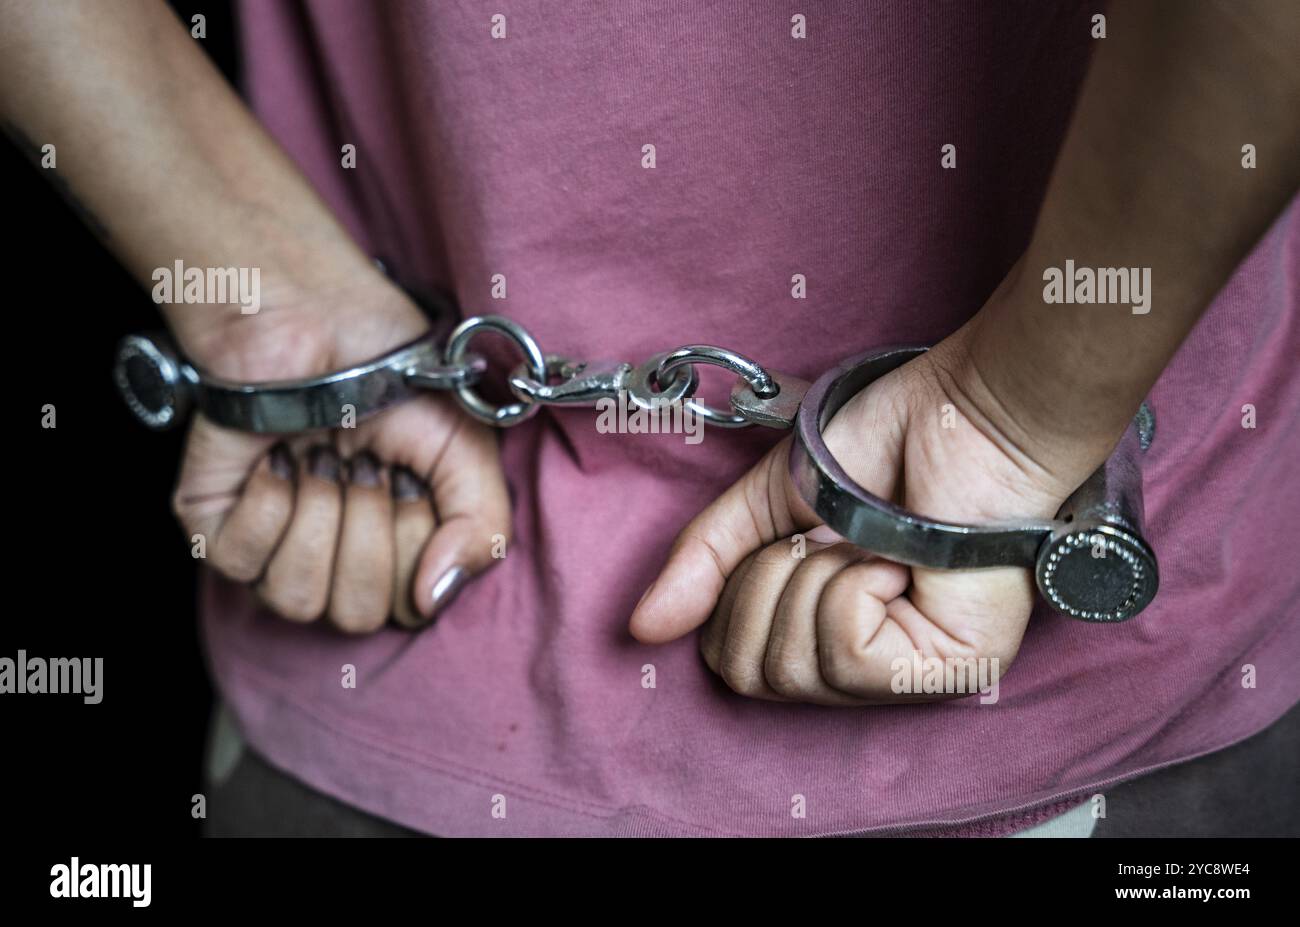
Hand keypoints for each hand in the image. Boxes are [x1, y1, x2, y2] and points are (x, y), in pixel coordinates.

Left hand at [170, 275, 509, 631]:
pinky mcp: (215, 526)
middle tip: (362, 461)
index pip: (410, 605)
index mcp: (397, 552)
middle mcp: (336, 561)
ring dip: (316, 515)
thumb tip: (434, 598)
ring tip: (319, 458)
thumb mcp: (468, 448)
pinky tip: (277, 458)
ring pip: (295, 599)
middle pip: (355, 612)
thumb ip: (482, 530)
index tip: (408, 475)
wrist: (309, 314)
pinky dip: (267, 502)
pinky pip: (238, 562)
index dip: (414, 538)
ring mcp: (274, 549)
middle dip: (365, 524)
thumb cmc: (387, 374)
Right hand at [628, 324, 1099, 704]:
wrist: (964, 410)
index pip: (735, 664)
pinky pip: (847, 652)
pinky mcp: (953, 669)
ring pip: (796, 667)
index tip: (784, 540)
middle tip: (823, 537)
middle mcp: (868, 667)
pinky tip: (894, 557)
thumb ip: (705, 561)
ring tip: (865, 542)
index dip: (737, 594)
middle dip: (771, 583)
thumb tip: (641, 625)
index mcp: (823, 632)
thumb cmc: (886, 446)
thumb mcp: (768, 502)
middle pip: (755, 675)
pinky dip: (852, 585)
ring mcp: (911, 675)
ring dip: (814, 577)